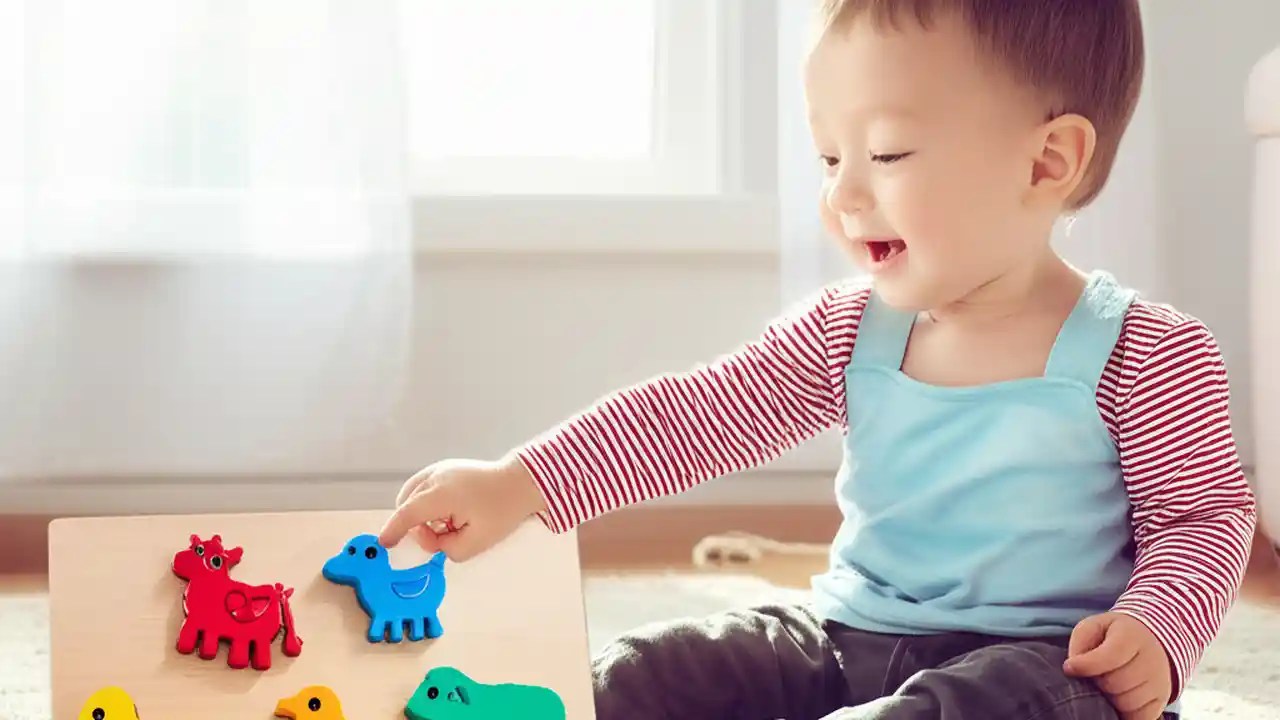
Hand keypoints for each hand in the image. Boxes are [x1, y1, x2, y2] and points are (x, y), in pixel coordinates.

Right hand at [377, 454, 546, 561]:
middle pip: (408, 505)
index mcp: (441, 494)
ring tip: (449, 522)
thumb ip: (448, 549)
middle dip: (417, 526)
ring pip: (413, 495)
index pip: (407, 514)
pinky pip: (422, 488)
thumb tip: (435, 543)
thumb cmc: (502, 511)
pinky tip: (447, 511)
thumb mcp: (476, 542)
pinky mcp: (444, 468)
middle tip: (442, 537)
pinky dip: (426, 502)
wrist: (521, 483)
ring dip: (422, 513)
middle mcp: (435, 477)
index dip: (393, 530)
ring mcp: (439, 469)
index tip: (385, 543)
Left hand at [1063, 612, 1171, 719]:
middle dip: (1097, 682)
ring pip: (1127, 703)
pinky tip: (1117, 700)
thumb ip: (1080, 644)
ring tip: (1106, 685)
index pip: (1109, 657)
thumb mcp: (1093, 628)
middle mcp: (1151, 659)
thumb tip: (1071, 668)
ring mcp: (1159, 682)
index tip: (1069, 667)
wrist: (1150, 640)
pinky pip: (1141, 717)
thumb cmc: (1113, 635)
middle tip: (1093, 675)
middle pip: (1116, 684)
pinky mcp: (1162, 699)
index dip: (1085, 666)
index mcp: (1131, 636)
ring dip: (1110, 699)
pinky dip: (1125, 713)